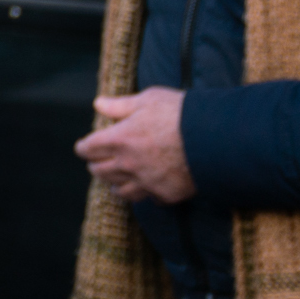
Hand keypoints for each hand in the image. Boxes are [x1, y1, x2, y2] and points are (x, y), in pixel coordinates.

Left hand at [79, 87, 192, 202]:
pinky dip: (145, 193)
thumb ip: (120, 105)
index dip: (84, 147)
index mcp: (118, 139)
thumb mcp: (148, 99)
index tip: (85, 147)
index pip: (87, 149)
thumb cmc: (181, 113)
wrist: (216, 138)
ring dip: (115, 183)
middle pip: (99, 171)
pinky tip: (147, 187)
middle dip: (96, 164)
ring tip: (117, 178)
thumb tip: (98, 104)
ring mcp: (146, 182)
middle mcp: (127, 164)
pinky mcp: (166, 194)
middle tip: (98, 161)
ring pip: (119, 190)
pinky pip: (148, 199)